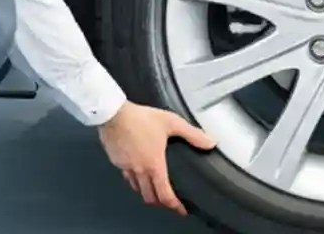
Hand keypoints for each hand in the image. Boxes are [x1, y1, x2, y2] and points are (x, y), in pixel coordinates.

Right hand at [97, 102, 215, 215]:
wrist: (114, 114)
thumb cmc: (140, 118)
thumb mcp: (172, 123)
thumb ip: (192, 134)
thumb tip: (209, 142)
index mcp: (154, 165)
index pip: (164, 194)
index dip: (174, 205)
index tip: (180, 209)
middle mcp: (140, 170)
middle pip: (149, 197)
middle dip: (160, 203)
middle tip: (168, 202)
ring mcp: (127, 167)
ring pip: (137, 189)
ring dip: (147, 192)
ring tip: (154, 189)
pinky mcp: (117, 162)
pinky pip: (127, 177)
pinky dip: (134, 180)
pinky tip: (138, 172)